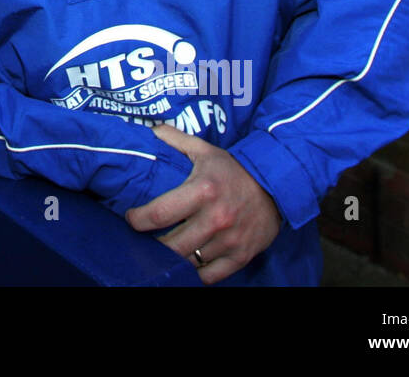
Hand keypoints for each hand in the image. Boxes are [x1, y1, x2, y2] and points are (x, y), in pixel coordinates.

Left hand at [124, 123, 281, 284]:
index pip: (159, 214)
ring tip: (165, 249)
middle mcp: (216, 218)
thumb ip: (176, 140)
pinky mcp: (242, 256)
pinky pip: (210, 276)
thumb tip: (151, 131)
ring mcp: (230, 240)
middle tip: (146, 239)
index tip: (131, 218)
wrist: (277, 186)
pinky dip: (196, 272)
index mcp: (203, 190)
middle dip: (153, 245)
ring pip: (189, 261)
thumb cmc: (234, 169)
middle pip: (171, 245)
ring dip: (174, 257)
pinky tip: (188, 261)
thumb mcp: (205, 150)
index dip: (137, 220)